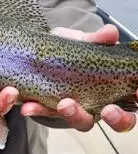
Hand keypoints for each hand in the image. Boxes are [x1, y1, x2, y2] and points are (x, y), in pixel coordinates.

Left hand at [20, 24, 136, 131]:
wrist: (42, 49)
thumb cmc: (71, 49)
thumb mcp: (82, 42)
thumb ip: (96, 39)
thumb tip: (110, 32)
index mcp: (114, 90)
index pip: (133, 104)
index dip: (137, 103)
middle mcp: (100, 105)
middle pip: (117, 121)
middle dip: (116, 118)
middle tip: (107, 110)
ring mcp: (77, 110)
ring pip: (81, 122)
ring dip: (72, 115)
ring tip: (63, 104)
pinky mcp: (51, 110)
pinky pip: (45, 113)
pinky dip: (37, 110)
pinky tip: (27, 106)